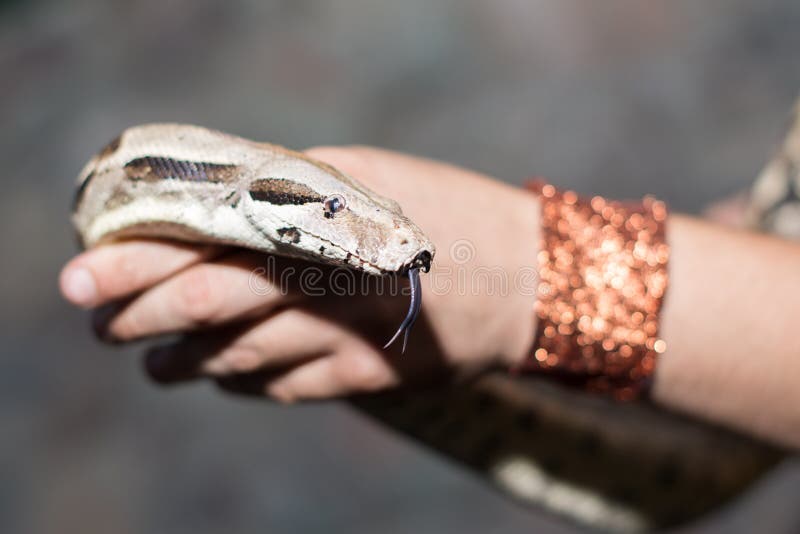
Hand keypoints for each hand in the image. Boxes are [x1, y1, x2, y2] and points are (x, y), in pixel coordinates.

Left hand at [59, 146, 539, 400]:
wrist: (529, 276)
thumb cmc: (441, 210)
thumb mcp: (364, 177)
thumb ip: (289, 190)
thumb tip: (210, 208)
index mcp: (323, 219)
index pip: (206, 240)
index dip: (137, 260)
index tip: (84, 275)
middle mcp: (330, 280)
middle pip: (211, 304)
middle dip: (142, 317)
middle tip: (99, 327)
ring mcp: (350, 335)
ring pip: (242, 357)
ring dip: (186, 362)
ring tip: (152, 365)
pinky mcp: (370, 377)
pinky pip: (289, 388)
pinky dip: (247, 384)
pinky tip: (227, 380)